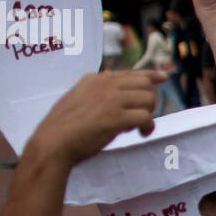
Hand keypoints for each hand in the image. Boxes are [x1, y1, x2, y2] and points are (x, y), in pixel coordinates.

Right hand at [27, 70, 164, 167]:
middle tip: (140, 117)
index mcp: (95, 79)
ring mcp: (111, 99)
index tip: (163, 76)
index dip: (150, 74)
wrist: (53, 143)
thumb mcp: (78, 98)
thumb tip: (116, 86)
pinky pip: (146, 117)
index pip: (130, 72)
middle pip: (145, 84)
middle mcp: (105, 84)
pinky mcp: (116, 117)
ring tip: (136, 128)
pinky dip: (147, 127)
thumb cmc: (63, 127)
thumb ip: (96, 91)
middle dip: (148, 101)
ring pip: (148, 99)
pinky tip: (140, 134)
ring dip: (148, 115)